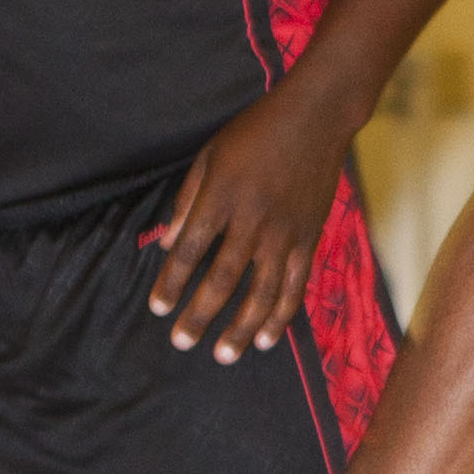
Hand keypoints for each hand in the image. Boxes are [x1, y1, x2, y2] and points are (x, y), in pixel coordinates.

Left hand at [145, 82, 348, 360]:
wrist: (315, 118)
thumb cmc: (254, 132)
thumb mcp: (209, 157)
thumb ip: (186, 201)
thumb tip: (165, 246)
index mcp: (221, 197)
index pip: (189, 250)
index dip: (171, 282)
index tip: (158, 308)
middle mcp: (252, 219)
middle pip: (222, 278)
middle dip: (200, 314)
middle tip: (182, 342)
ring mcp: (284, 231)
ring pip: (261, 291)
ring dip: (241, 328)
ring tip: (223, 355)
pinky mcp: (309, 237)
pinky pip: (294, 285)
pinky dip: (280, 315)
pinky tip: (266, 339)